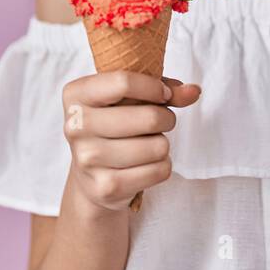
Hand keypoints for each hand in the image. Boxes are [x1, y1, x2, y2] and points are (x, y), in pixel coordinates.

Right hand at [61, 70, 202, 212]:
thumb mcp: (132, 98)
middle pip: (150, 118)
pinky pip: (159, 171)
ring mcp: (87, 159)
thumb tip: (194, 91)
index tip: (164, 94)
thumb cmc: (116, 125)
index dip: (155, 87)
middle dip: (167, 119)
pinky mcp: (105, 187)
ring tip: (147, 145)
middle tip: (160, 122)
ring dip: (162, 145)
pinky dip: (162, 166)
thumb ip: (164, 89)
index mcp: (76, 96)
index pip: (123, 82)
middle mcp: (75, 127)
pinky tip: (145, 165)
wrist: (91, 176)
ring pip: (158, 147)